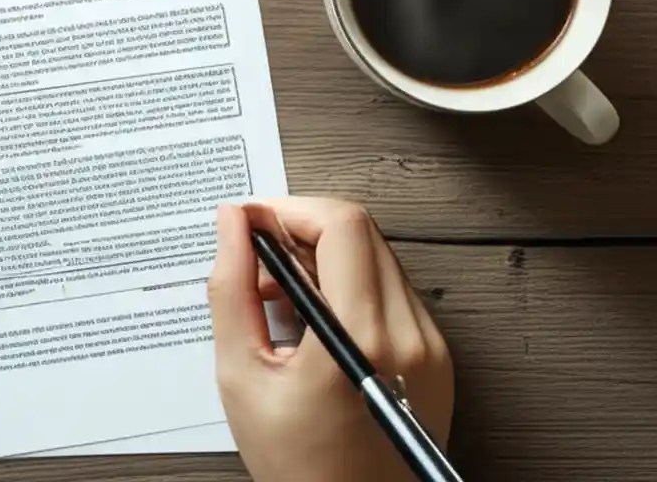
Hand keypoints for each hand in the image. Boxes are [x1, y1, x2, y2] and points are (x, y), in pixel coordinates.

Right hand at [207, 199, 454, 481]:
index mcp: (362, 337)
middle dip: (300, 231)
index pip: (340, 226)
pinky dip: (347, 285)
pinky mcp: (434, 355)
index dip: (288, 210)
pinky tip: (312, 319)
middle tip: (257, 263)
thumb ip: (231, 290)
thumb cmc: (300, 467)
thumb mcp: (242, 376)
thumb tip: (231, 226)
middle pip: (361, 233)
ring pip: (377, 257)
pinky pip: (391, 290)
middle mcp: (410, 334)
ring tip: (279, 298)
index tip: (249, 221)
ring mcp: (430, 345)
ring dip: (322, 258)